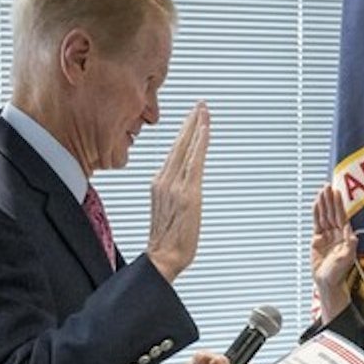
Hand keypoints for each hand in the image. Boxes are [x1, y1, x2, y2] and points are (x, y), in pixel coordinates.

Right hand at [147, 101, 209, 281]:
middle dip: (190, 122)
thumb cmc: (166, 241)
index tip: (191, 118)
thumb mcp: (166, 210)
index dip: (183, 133)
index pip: (173, 152)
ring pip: (187, 148)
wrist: (163, 257)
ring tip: (204, 111)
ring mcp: (175, 186)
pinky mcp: (188, 193)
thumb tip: (181, 188)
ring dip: (197, 127)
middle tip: (200, 105)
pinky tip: (204, 130)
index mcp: (158, 184)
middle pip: (179, 144)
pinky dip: (200, 143)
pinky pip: (195, 161)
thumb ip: (172, 194)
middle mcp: (164, 181)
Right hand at [310, 185, 356, 321]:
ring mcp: (327, 235)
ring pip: (324, 215)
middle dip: (329, 199)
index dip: (338, 203)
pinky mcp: (318, 240)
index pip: (341, 215)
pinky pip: (317, 223)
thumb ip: (350, 246)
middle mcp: (337, 233)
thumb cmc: (339, 273)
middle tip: (326, 186)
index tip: (335, 192)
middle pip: (332, 212)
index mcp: (345, 236)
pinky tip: (316, 204)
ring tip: (320, 191)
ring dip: (322, 203)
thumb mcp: (347, 259)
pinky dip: (316, 213)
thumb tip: (353, 234)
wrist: (327, 282)